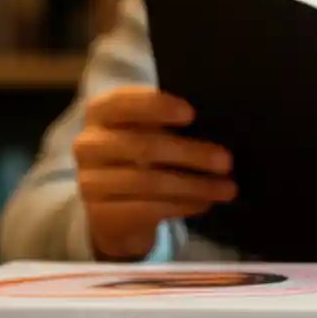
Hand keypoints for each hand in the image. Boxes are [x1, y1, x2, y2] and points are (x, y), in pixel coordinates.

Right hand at [74, 86, 236, 259]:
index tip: (191, 113)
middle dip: (191, 153)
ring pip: (149, 183)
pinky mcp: (101, 215)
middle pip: (144, 147)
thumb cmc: (141, 155)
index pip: (122, 102)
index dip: (156, 106)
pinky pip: (147, 210)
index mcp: (101, 113)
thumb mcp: (148, 131)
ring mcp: (90, 182)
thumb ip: (170, 123)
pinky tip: (205, 203)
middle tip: (226, 161)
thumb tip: (218, 126)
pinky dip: (182, 206)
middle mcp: (89, 145)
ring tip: (227, 188)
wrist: (114, 207)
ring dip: (195, 186)